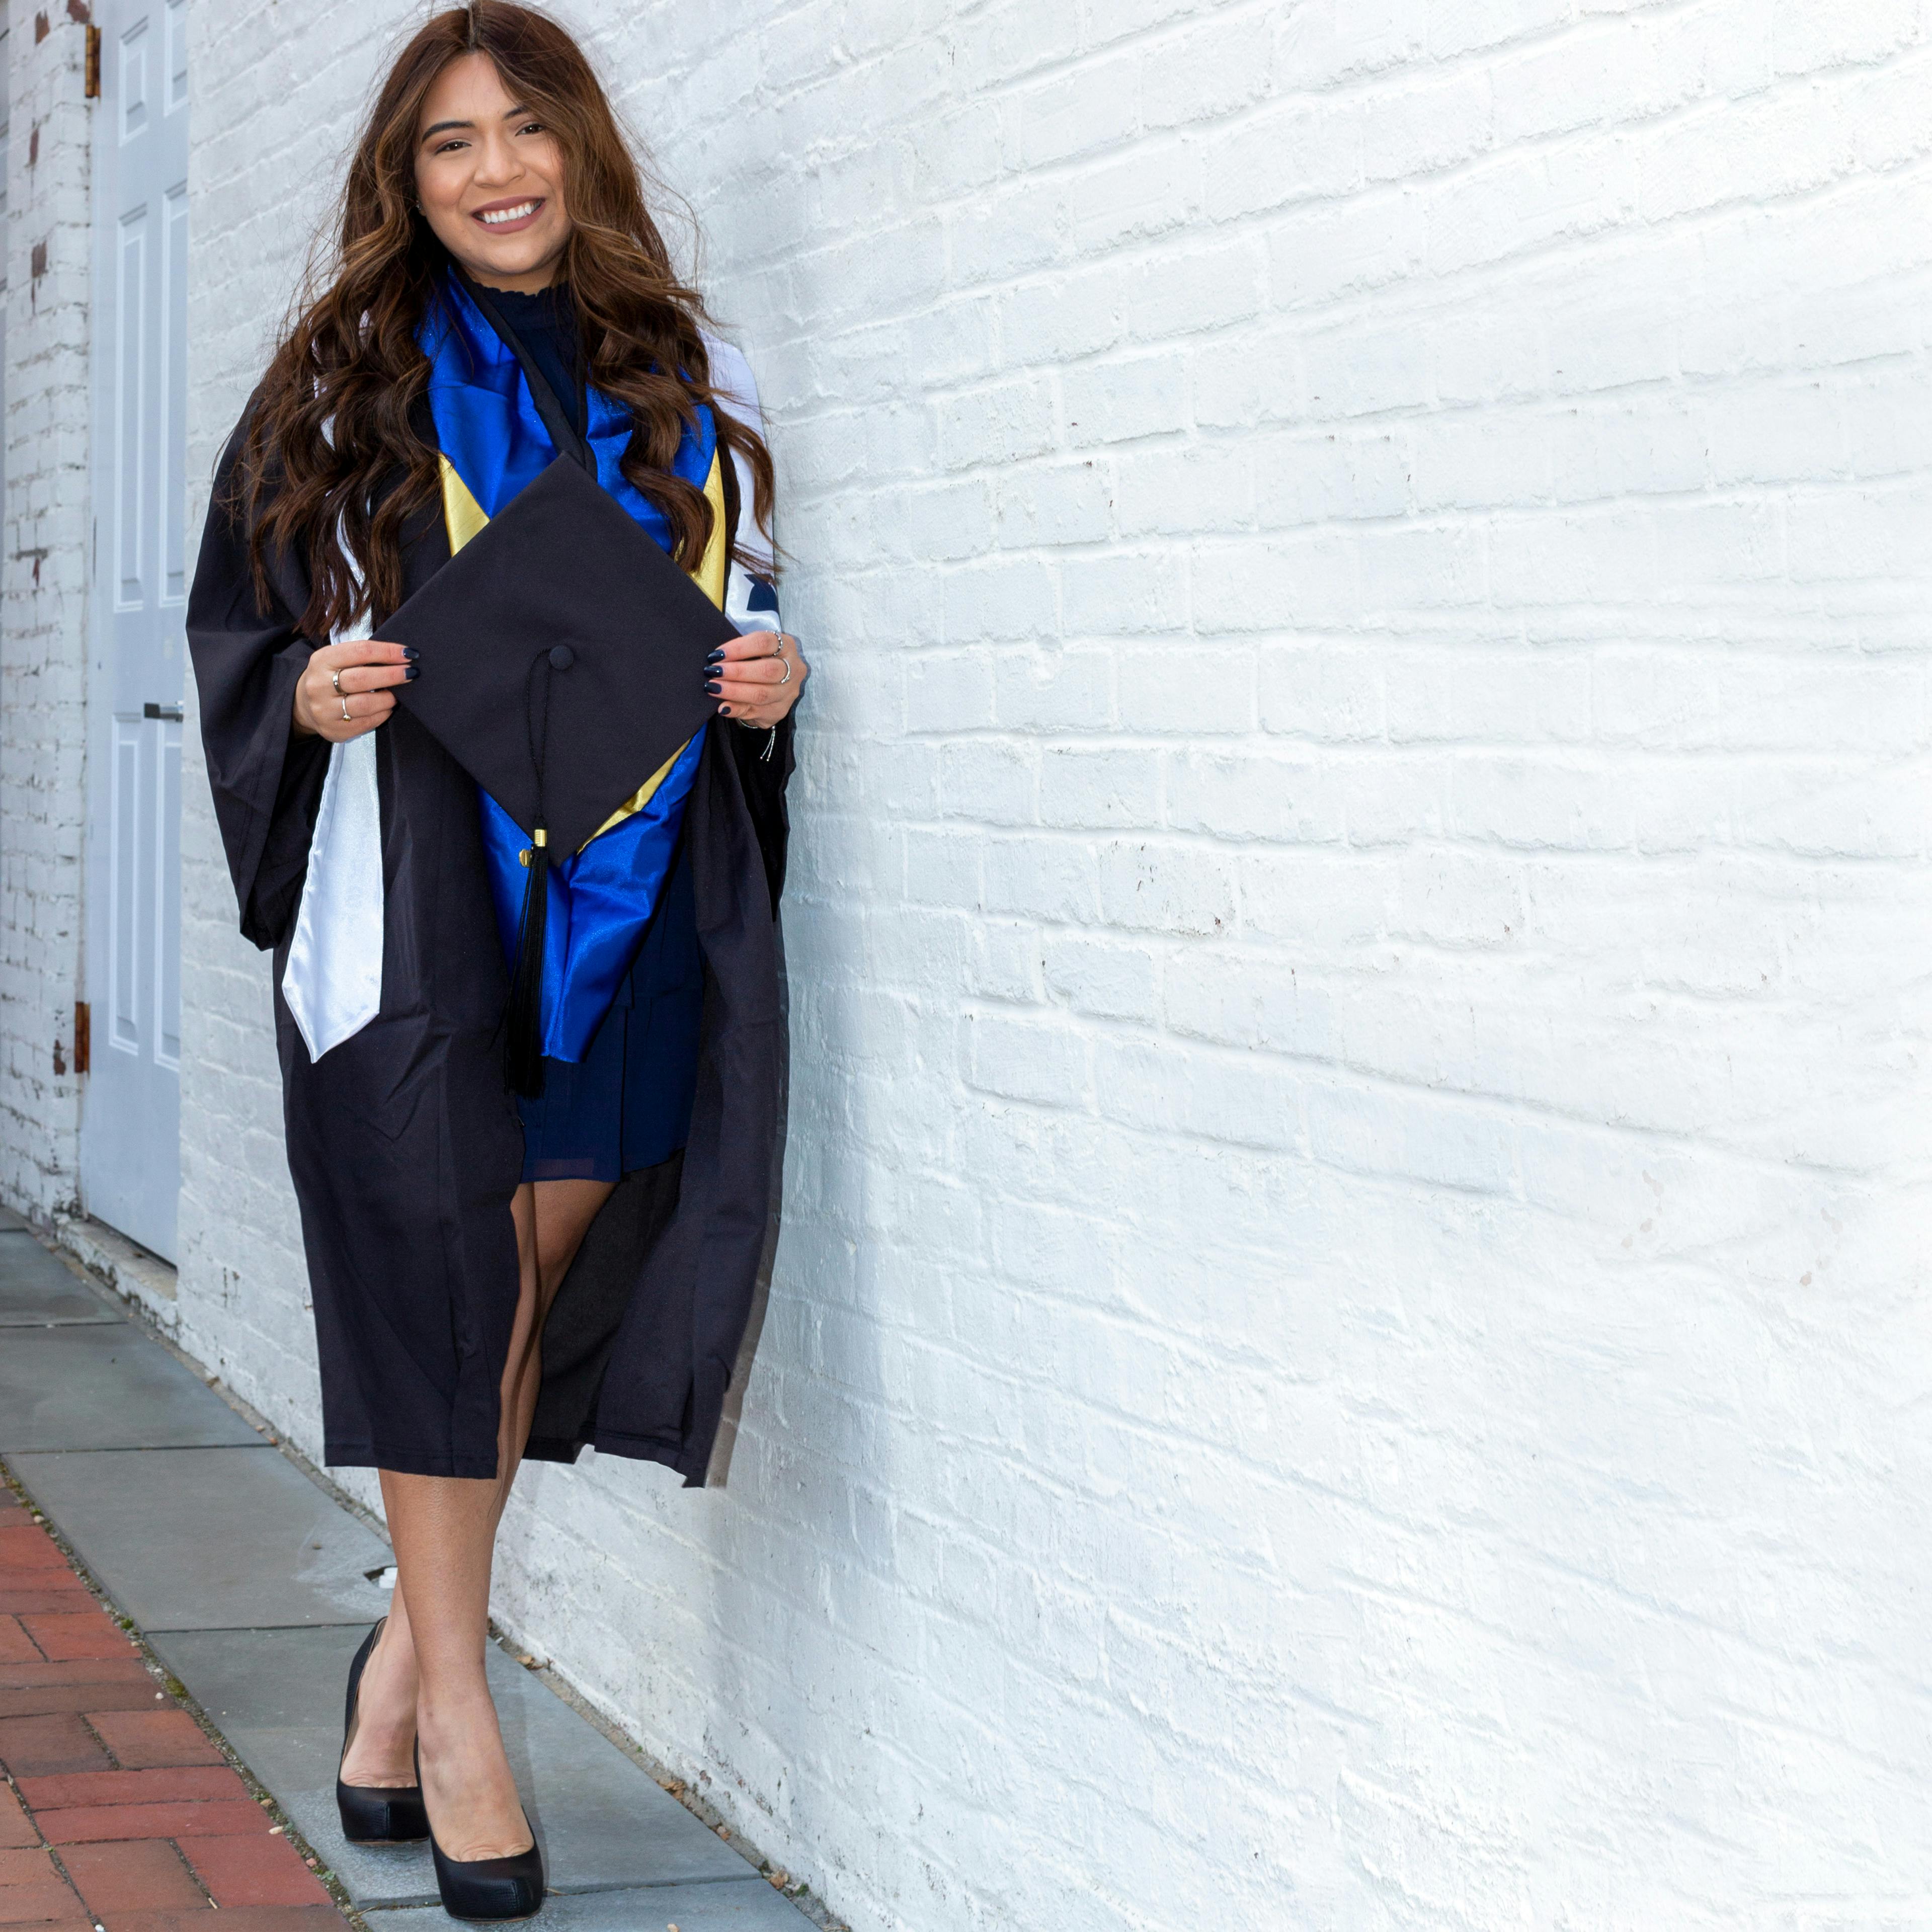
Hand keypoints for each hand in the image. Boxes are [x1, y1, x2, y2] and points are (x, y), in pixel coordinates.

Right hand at [293, 639, 417, 740]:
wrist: (303, 705)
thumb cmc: (329, 678)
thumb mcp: (336, 659)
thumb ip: (361, 657)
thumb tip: (399, 656)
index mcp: (322, 660)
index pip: (360, 651)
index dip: (387, 652)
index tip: (407, 653)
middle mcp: (319, 685)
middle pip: (362, 679)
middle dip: (392, 675)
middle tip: (411, 673)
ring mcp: (324, 710)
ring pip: (365, 704)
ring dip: (388, 698)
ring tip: (397, 694)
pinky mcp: (333, 730)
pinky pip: (366, 723)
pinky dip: (382, 714)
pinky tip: (387, 708)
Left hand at [706, 631, 807, 730]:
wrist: (771, 685)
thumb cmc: (758, 661)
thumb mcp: (754, 651)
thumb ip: (740, 653)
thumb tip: (716, 660)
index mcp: (787, 646)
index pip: (765, 643)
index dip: (739, 648)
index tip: (717, 654)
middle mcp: (794, 669)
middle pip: (767, 670)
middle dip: (737, 672)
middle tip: (713, 672)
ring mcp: (788, 692)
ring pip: (762, 694)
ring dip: (734, 691)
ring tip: (713, 687)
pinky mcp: (780, 711)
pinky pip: (756, 712)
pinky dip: (736, 709)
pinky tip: (723, 707)